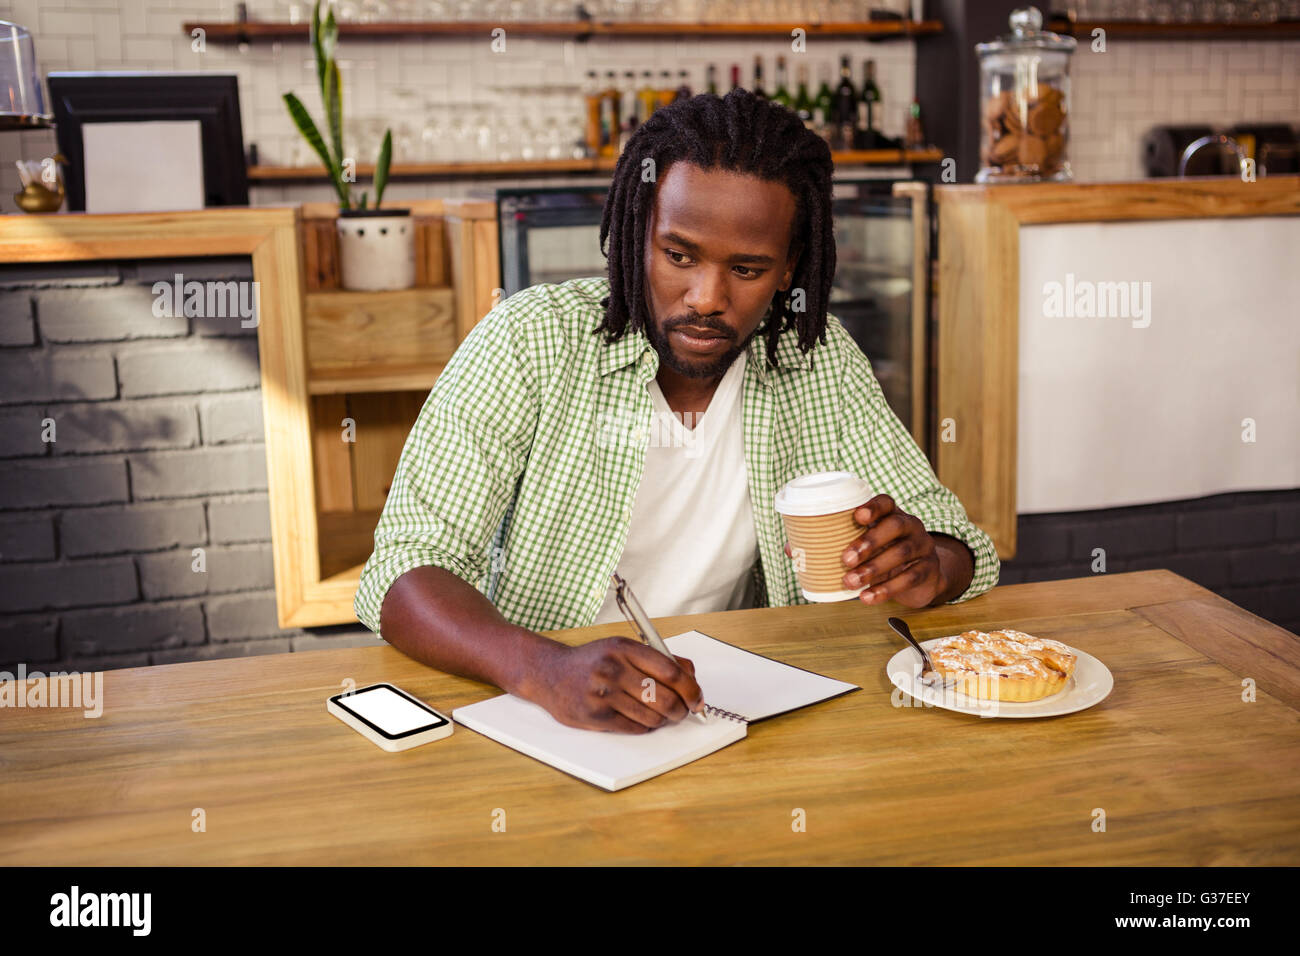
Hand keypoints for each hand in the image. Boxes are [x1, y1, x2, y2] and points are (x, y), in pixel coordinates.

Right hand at [524, 636, 702, 733]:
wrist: (550, 673)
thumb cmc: (592, 661)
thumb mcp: (623, 648)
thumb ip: (659, 659)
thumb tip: (692, 677)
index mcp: (625, 647)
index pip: (671, 672)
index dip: (692, 690)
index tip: (698, 699)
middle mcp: (614, 668)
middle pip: (665, 698)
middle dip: (681, 709)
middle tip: (683, 712)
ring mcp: (603, 693)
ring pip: (652, 716)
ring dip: (662, 720)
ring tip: (658, 715)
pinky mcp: (595, 716)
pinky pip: (635, 728)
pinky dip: (644, 726)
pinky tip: (640, 718)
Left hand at [783, 494, 959, 607]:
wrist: (922, 576)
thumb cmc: (884, 555)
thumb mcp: (864, 547)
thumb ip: (832, 544)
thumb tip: (792, 549)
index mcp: (892, 515)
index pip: (886, 502)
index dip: (873, 506)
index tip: (857, 516)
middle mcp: (911, 526)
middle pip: (895, 526)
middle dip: (869, 542)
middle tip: (845, 559)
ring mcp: (923, 547)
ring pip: (901, 553)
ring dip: (873, 569)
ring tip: (850, 582)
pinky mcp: (928, 571)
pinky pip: (909, 578)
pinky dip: (886, 589)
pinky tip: (867, 597)